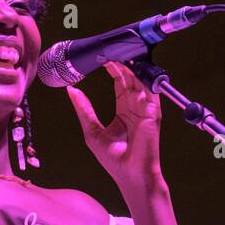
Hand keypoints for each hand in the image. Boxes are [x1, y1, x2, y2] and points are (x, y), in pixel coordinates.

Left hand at [65, 60, 162, 191]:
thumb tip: (71, 90)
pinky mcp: (153, 112)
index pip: (120, 83)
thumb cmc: (114, 159)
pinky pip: (149, 89)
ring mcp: (146, 108)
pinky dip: (140, 77)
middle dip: (120, 62)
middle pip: (130, 77)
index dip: (112, 69)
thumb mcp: (92, 131)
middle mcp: (136, 107)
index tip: (101, 57)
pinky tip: (131, 67)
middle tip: (108, 49)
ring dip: (130, 66)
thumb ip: (84, 109)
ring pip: (139, 80)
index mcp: (123, 111)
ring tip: (117, 53)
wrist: (131, 176)